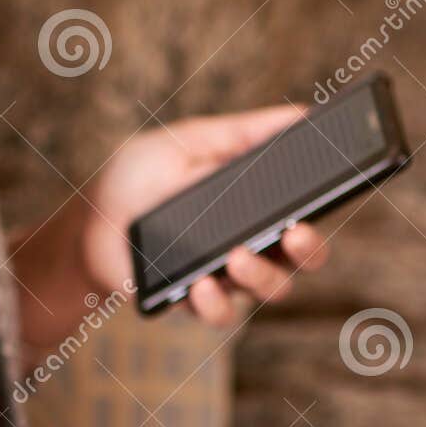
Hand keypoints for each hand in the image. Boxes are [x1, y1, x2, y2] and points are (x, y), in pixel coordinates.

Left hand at [86, 105, 331, 327]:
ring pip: (271, 289)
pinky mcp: (195, 301)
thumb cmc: (141, 176)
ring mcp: (227, 276)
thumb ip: (244, 132)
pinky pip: (220, 313)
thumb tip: (303, 113)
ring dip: (261, 275)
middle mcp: (254, 243)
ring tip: (236, 256)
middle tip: (295, 232)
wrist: (88, 220)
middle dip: (310, 248)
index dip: (329, 203)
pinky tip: (201, 283)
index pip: (309, 209)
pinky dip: (216, 302)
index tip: (336, 188)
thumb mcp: (191, 140)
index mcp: (259, 203)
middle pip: (303, 257)